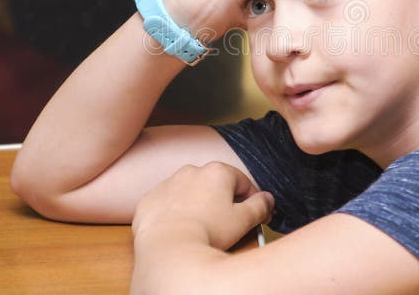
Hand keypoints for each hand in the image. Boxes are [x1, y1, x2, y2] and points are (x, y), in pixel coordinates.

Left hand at [131, 162, 273, 250]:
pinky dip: (175, 212)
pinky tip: (181, 228)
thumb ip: (260, 206)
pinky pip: (168, 203)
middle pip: (214, 184)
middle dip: (222, 201)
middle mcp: (191, 171)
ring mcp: (168, 183)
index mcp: (217, 172)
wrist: (169, 247)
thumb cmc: (207, 231)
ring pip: (190, 192)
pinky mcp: (151, 199)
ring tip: (201, 227)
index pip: (242, 182)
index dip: (251, 199)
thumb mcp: (243, 220)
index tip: (254, 213)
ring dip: (197, 204)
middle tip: (227, 223)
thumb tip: (267, 199)